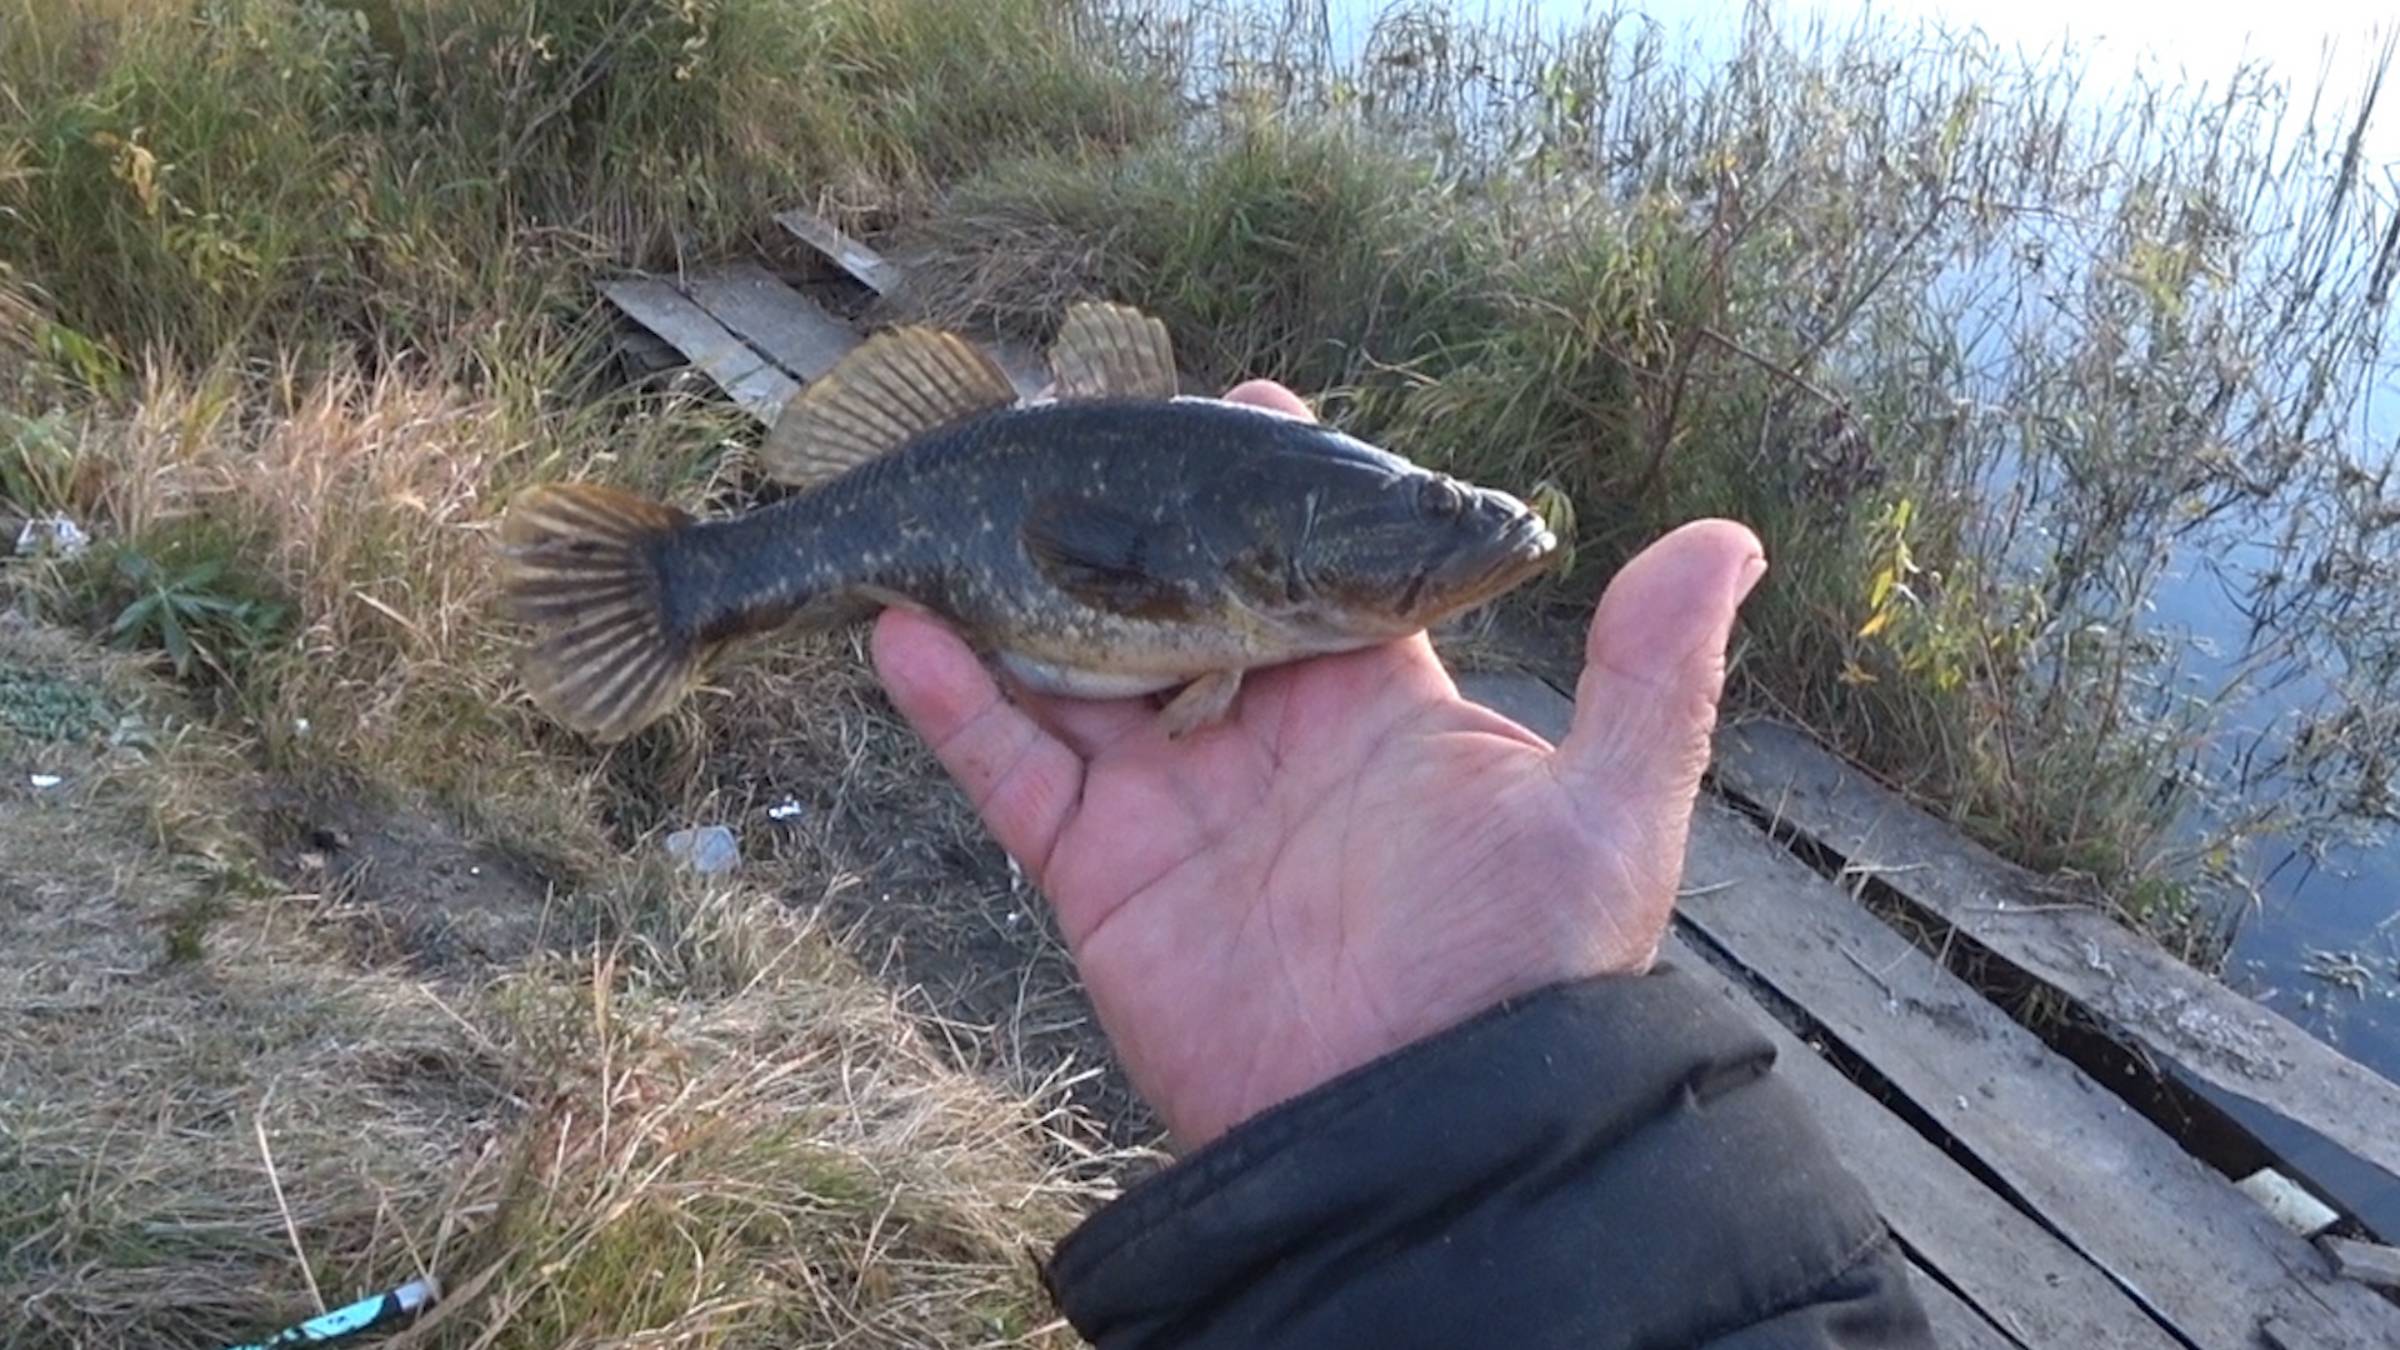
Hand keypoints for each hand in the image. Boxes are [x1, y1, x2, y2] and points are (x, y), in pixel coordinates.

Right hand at [870, 380, 1767, 1145]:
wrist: (1420, 1132)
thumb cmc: (1526, 972)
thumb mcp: (1608, 814)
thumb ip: (1650, 675)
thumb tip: (1728, 537)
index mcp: (1375, 699)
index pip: (1305, 560)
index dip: (1270, 486)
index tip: (1236, 402)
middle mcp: (1263, 732)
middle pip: (1172, 591)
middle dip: (1123, 512)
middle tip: (1064, 417)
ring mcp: (1170, 798)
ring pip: (1072, 662)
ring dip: (1016, 583)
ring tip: (963, 493)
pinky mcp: (1097, 870)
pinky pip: (1008, 770)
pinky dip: (952, 702)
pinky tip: (903, 623)